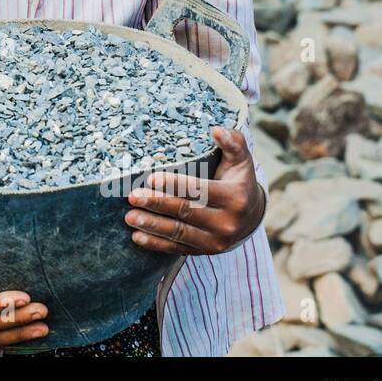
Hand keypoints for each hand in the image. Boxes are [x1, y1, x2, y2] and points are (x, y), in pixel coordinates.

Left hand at [123, 126, 266, 254]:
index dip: (175, 185)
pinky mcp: (206, 251)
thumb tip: (215, 129)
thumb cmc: (239, 180)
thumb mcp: (241, 159)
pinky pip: (178, 248)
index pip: (200, 190)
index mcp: (234, 197)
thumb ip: (232, 142)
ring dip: (152, 226)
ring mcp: (217, 241)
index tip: (151, 179)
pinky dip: (157, 244)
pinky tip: (137, 236)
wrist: (251, 216)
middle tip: (133, 196)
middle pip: (186, 212)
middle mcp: (227, 222)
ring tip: (130, 217)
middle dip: (157, 204)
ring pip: (179, 233)